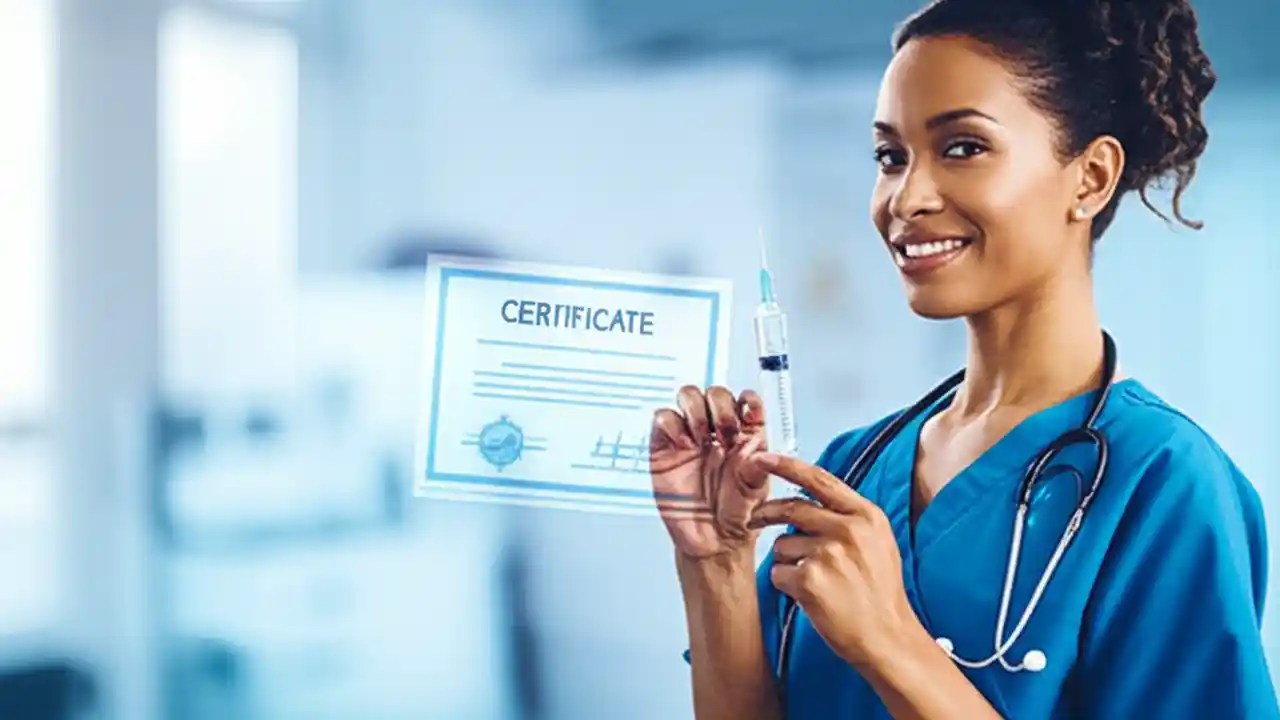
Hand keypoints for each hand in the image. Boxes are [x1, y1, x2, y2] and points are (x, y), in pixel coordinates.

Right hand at [649, 385, 771, 559]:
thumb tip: (760, 451)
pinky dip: (673, 424)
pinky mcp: (666, 447)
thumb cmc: (737, 516)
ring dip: (697, 411)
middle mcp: (718, 431)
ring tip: (702, 438)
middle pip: (715, 393)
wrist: (711, 542)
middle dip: (720, 407)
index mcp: (746, 435)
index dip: (747, 400)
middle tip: (724, 434)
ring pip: (688, 397)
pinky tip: (684, 445)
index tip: (748, 414)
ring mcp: (691, 437)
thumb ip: (758, 469)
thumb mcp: (756, 492)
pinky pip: (664, 418)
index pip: (746, 400)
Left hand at [747, 452, 920, 669]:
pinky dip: (786, 585)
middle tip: (754, 519)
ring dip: (788, 562)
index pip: (820, 480)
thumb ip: (848, 518)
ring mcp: (829, 554)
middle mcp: (848, 529)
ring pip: (783, 545)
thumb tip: (810, 500)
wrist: (888, 637)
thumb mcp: (877, 543)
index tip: (763, 457)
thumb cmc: (879, 593)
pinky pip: (778, 573)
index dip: (787, 465)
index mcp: (866, 516)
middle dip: (766, 512)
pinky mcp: (810, 580)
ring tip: (814, 582)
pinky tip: (809, 597)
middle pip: (792, 508)